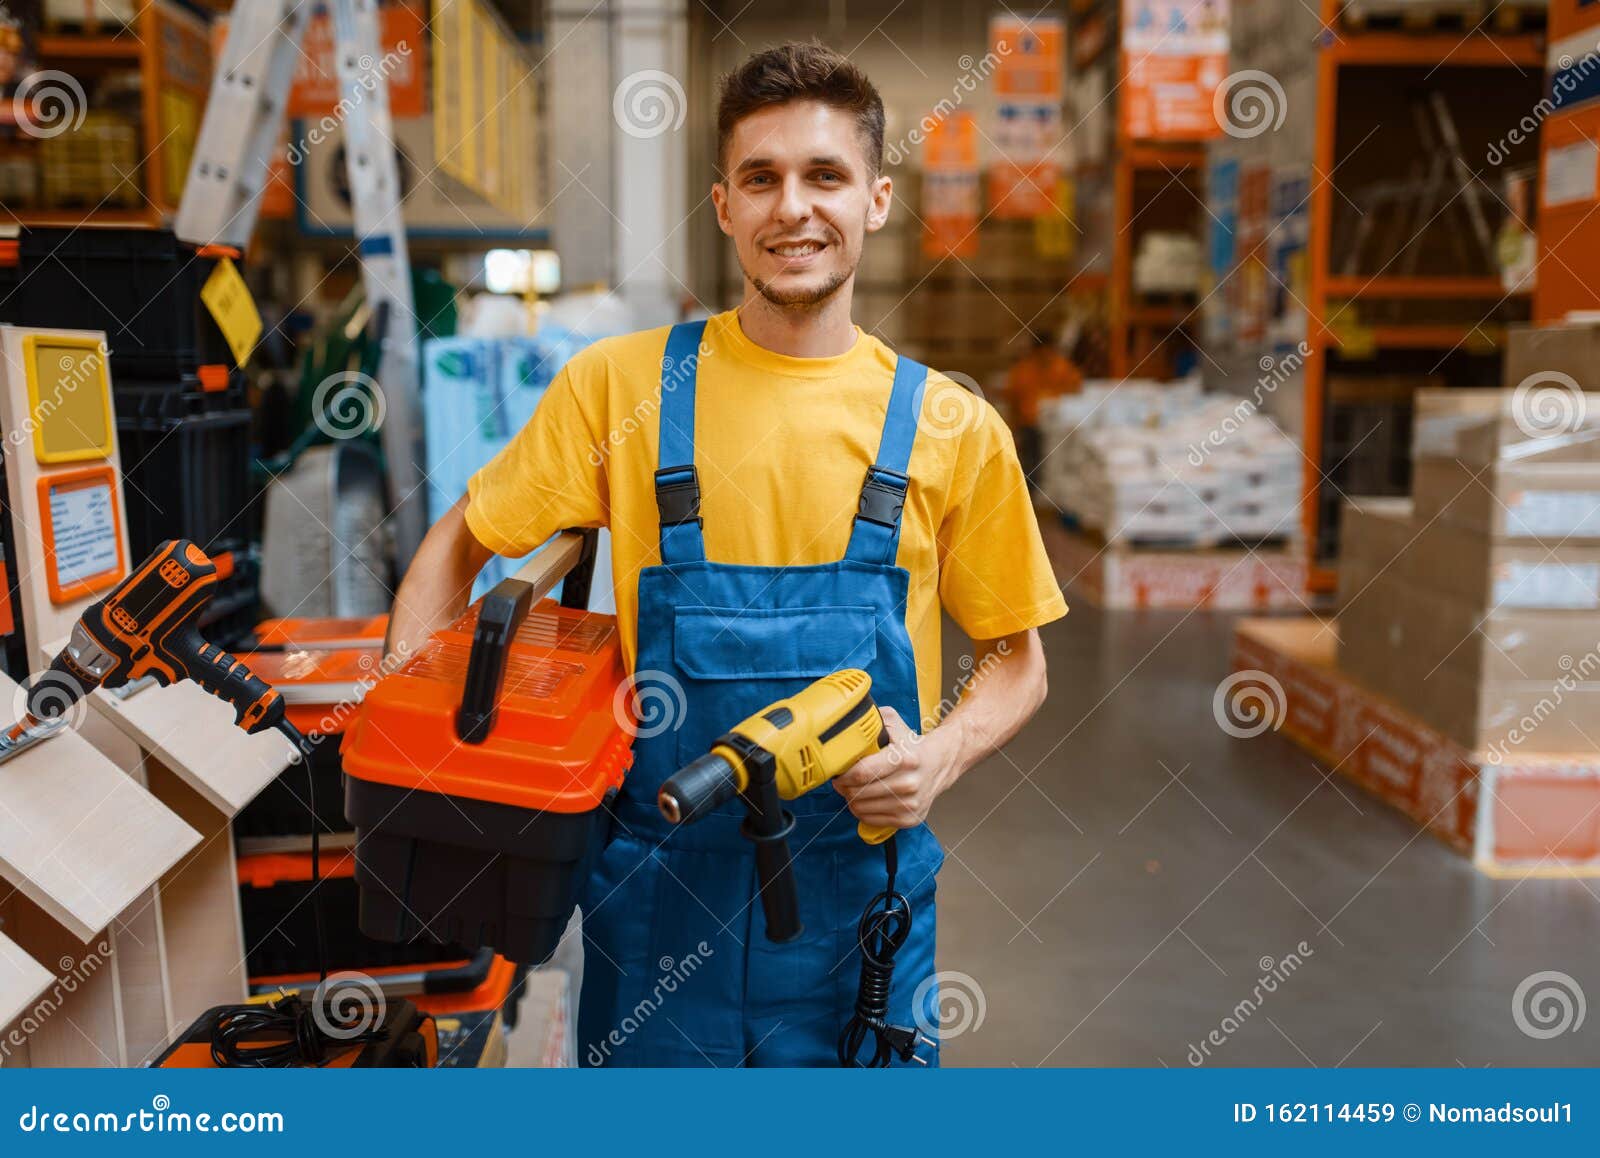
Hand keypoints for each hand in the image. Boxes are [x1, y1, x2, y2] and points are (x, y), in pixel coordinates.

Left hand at [830, 706, 960, 831]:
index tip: (838, 772)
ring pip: (862, 809)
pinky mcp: (909, 819)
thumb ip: (871, 719)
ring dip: (851, 800)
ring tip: (853, 790)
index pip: (863, 773)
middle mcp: (909, 783)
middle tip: (842, 782)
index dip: (844, 775)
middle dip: (844, 788)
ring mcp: (910, 804)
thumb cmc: (912, 746)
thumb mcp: (894, 724)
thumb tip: (847, 723)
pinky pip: (872, 820)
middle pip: (859, 793)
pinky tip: (865, 800)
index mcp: (904, 758)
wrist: (940, 764)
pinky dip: (862, 812)